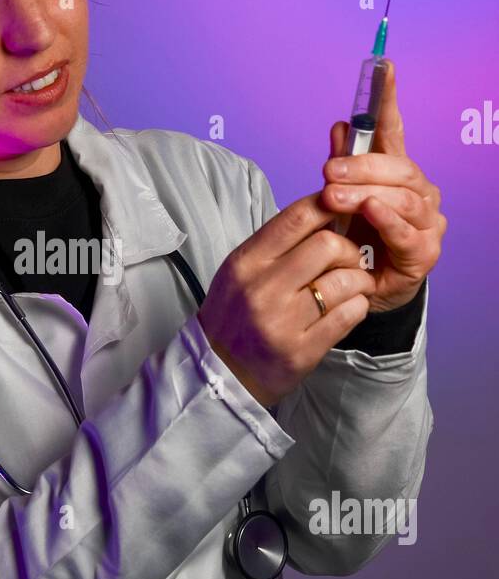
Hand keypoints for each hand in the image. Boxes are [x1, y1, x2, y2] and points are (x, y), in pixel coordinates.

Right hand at [199, 192, 376, 407]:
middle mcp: (262, 289)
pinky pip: (349, 315)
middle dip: (349, 250)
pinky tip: (349, 307)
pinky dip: (358, 306)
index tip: (342, 212)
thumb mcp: (241, 270)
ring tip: (353, 286)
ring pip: (345, 281)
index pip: (298, 216)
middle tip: (349, 261)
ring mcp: (282, 322)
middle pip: (328, 244)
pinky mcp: (301, 351)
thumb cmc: (234, 315)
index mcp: (246, 262)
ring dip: (359, 280)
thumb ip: (277, 243)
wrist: (218, 372)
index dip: (330, 206)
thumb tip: (324, 209)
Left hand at [321, 60, 446, 310]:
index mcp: (396, 173)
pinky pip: (408, 232)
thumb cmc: (354, 239)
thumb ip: (342, 164)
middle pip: (398, 167)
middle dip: (362, 166)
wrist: (361, 290)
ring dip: (367, 193)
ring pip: (403, 197)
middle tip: (327, 171)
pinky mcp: (424, 252)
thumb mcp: (340, 199)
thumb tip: (341, 125)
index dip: (388, 99)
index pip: (394, 130)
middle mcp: (418, 192)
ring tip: (335, 195)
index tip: (384, 68)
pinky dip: (388, 220)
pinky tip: (371, 211)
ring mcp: (426, 221)